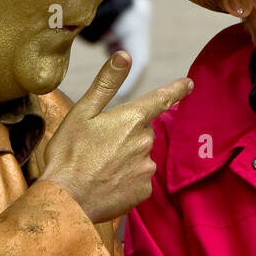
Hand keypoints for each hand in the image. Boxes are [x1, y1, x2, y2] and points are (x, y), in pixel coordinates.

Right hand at [40, 52, 192, 223]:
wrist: (65, 200)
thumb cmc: (69, 153)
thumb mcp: (82, 112)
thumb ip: (106, 83)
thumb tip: (124, 54)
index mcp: (131, 119)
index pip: (160, 99)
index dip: (175, 89)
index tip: (189, 83)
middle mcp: (145, 142)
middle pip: (143, 130)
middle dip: (127, 133)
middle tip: (99, 145)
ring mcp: (146, 168)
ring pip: (141, 154)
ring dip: (127, 156)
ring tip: (99, 165)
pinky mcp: (143, 191)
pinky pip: (139, 178)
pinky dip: (126, 178)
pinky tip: (107, 182)